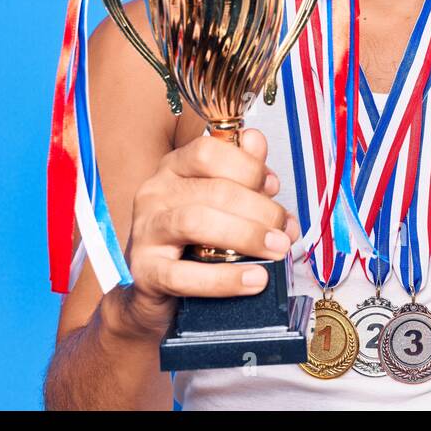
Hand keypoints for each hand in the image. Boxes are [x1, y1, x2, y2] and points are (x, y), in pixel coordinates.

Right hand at [104, 128, 297, 341]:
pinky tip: (254, 279)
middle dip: (260, 210)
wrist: (152, 289)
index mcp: (173, 169)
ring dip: (246, 235)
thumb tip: (256, 141)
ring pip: (197, 223)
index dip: (248, 166)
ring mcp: (146, 232)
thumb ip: (240, 171)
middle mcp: (155, 194)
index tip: (273, 186)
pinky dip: (225, 279)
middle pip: (214, 190)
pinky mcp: (145, 272)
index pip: (208, 151)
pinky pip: (184, 275)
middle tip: (285, 231)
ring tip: (276, 249)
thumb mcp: (217, 200)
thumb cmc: (189, 239)